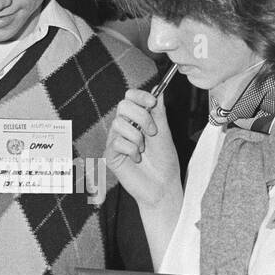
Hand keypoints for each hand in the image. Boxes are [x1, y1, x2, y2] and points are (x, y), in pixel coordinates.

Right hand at [105, 88, 181, 208]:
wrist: (163, 184)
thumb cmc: (164, 161)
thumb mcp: (164, 132)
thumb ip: (158, 111)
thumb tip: (157, 90)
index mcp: (136, 119)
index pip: (130, 97)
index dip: (139, 96)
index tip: (152, 103)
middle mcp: (124, 127)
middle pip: (122, 106)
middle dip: (141, 117)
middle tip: (152, 132)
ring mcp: (115, 140)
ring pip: (118, 124)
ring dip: (137, 137)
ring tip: (143, 150)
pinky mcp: (110, 155)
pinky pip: (116, 142)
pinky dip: (131, 150)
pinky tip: (136, 159)